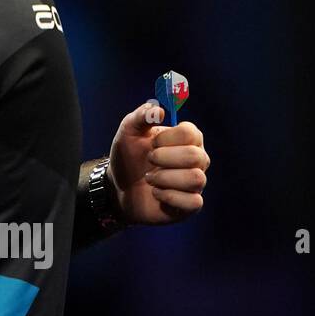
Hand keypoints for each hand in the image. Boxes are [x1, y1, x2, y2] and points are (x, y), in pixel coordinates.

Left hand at [108, 102, 210, 224]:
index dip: (168, 138)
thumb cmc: (128, 156)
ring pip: (195, 179)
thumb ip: (141, 116)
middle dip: (164, 158)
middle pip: (195, 156)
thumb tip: (158, 110)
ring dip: (164, 178)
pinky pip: (193, 202)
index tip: (152, 143)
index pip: (191, 133)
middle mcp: (197, 160)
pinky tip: (156, 194)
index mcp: (186, 139)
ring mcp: (195, 183)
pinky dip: (169, 197)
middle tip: (149, 160)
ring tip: (149, 179)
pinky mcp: (190, 205)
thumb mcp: (128, 132)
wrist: (118, 187)